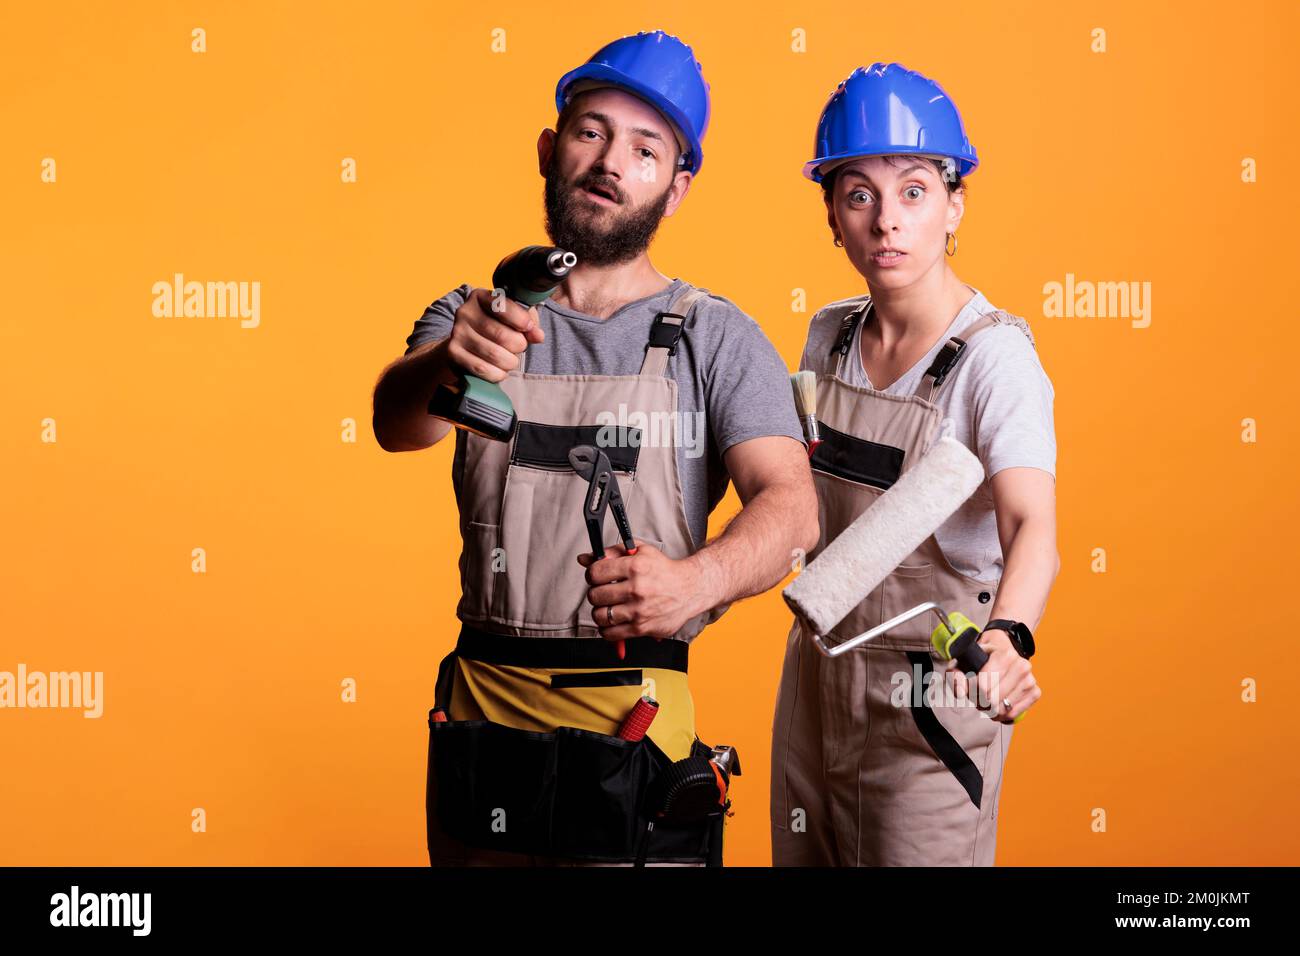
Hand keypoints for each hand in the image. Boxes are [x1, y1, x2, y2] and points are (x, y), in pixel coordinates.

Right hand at [442, 287, 544, 382]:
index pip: (503, 306)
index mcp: (480, 297)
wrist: (467, 342)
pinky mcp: (453, 353)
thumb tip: (538, 336)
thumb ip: (529, 324)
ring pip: (494, 354)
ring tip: (511, 360)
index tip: (529, 328)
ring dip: (510, 361)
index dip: (521, 320)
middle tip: (520, 347)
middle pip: (501, 334)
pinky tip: (500, 370)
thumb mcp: (513, 318)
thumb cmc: (495, 327)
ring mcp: (457, 333)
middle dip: (518, 345)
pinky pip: (482, 368)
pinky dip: (498, 373)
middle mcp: (465, 312)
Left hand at [577, 539, 706, 642]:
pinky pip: (610, 634)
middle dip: (596, 593)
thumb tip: (584, 558)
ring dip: (600, 612)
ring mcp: (639, 610)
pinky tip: (614, 621)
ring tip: (609, 607)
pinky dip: (607, 629)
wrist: (690, 589)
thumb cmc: (664, 570)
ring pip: (600, 616)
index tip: (596, 577)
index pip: (595, 572)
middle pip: (595, 595)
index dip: (591, 574)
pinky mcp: (642, 628)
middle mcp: (637, 589)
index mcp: (635, 567)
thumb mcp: (640, 551)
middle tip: (604, 592)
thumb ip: (612, 552)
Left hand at [943, 627, 1040, 722]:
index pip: (983, 686)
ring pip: (1003, 708)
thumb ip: (956, 676)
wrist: (1000, 651)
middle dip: (980, 701)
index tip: (970, 686)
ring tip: (986, 698)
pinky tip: (997, 704)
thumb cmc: (980, 658)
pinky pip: (1014, 713)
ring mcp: (1030, 679)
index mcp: (1006, 654)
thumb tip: (961, 693)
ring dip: (990, 708)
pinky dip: (1002, 714)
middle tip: (977, 694)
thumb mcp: (963, 662)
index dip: (972, 691)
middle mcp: (1022, 666)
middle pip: (993, 699)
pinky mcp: (1035, 692)